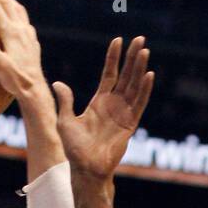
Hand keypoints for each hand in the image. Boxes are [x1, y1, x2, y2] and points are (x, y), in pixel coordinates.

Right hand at [0, 0, 46, 101]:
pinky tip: (10, 17)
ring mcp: (29, 34)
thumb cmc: (16, 81)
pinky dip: (13, 10)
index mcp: (11, 32)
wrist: (35, 90)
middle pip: (6, 2)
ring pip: (16, 7)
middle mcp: (22, 29)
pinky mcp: (33, 41)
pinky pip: (23, 18)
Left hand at [52, 38, 153, 180]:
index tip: (118, 41)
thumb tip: (58, 84)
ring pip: (134, 86)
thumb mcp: (65, 121)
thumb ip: (65, 101)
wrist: (86, 168)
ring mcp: (123, 114)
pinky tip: (149, 75)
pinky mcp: (130, 124)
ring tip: (144, 51)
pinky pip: (139, 104)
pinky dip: (145, 90)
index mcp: (99, 102)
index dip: (114, 58)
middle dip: (132, 57)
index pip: (109, 74)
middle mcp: (113, 105)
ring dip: (140, 69)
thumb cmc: (75, 149)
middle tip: (140, 39)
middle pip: (126, 76)